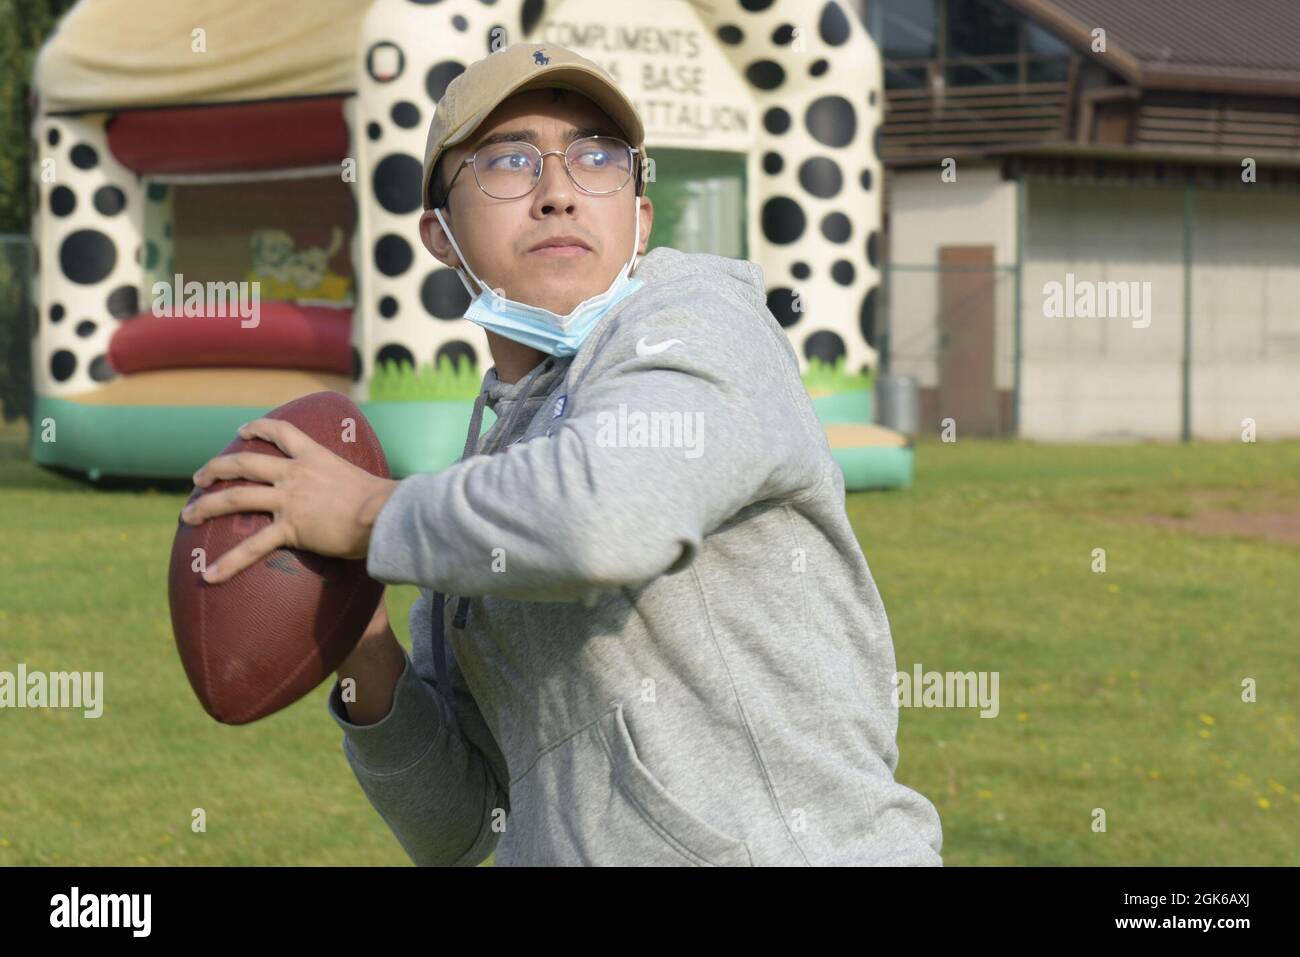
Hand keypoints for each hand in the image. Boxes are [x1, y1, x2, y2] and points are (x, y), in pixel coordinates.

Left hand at [181, 418, 398, 583]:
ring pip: (236, 497)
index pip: (281, 433)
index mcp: (315, 457)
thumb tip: (372, 496)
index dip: (258, 429)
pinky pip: (252, 546)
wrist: (385, 514)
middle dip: (216, 469)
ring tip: (186, 516)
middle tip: (198, 478)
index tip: (241, 432)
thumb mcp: (365, 481)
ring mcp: (290, 499)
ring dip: (207, 505)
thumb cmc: (386, 502)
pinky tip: (209, 575)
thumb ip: (352, 485)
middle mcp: (296, 474)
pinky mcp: (290, 527)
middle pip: (244, 463)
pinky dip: (229, 562)